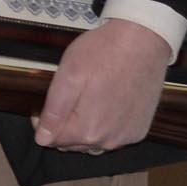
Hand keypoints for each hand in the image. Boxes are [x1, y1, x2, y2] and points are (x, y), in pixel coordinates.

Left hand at [31, 18, 170, 154]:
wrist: (143, 41)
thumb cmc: (104, 52)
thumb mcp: (68, 75)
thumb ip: (55, 111)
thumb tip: (43, 139)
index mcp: (88, 130)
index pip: (53, 142)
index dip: (43, 124)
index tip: (43, 105)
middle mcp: (110, 140)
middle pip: (74, 145)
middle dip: (63, 127)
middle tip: (66, 98)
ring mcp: (128, 136)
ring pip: (94, 143)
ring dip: (84, 129)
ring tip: (85, 100)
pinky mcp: (140, 129)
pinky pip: (114, 136)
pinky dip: (105, 126)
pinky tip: (104, 105)